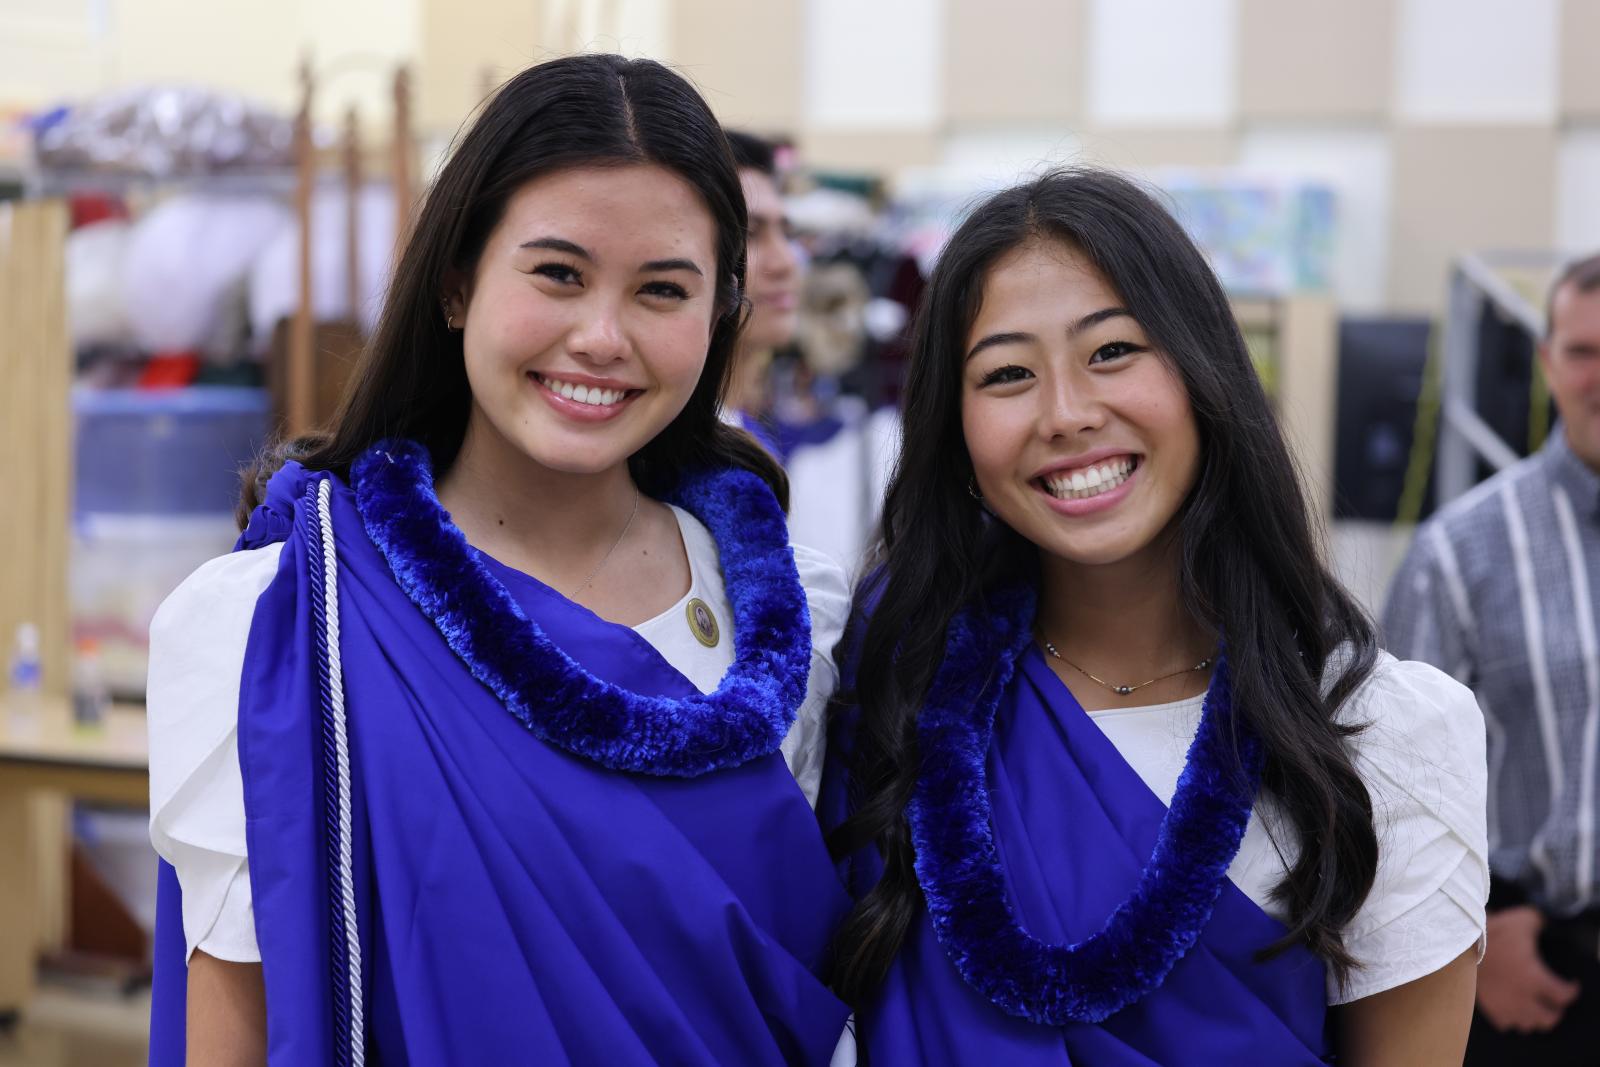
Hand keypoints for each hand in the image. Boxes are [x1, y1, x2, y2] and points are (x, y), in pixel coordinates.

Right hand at [1476, 906, 1580, 1032]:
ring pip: (1527, 1024)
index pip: (1563, 995)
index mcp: (1535, 978)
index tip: (1571, 985)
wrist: (1460, 943)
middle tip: (1553, 1004)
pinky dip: (1510, 1020)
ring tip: (1533, 1009)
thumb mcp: (1521, 919)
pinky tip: (1510, 1008)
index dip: (1571, 990)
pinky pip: (1505, 1023)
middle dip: (1553, 1012)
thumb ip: (1537, 921)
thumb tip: (1541, 921)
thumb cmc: (1492, 932)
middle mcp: (1522, 996)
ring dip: (1533, 1018)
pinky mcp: (1488, 1005)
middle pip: (1547, 1018)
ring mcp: (1504, 1003)